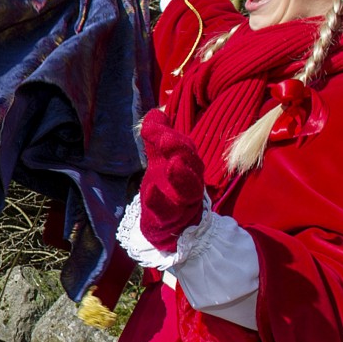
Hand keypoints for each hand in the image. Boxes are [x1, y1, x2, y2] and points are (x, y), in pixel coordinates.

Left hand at [138, 109, 207, 251]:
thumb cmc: (168, 190)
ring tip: (172, 165)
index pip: (184, 148)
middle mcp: (188, 183)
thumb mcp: (161, 162)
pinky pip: (167, 212)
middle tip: (166, 139)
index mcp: (187, 167)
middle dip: (179, 151)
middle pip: (190, 165)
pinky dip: (160, 202)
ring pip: (186, 189)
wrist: (171, 228)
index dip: (172, 134)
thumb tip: (155, 113)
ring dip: (180, 177)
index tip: (156, 120)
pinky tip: (152, 191)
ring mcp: (182, 203)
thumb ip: (157, 139)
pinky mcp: (169, 220)